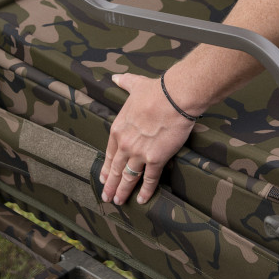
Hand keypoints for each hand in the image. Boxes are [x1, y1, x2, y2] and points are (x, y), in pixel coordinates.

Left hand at [100, 73, 195, 204]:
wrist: (174, 97)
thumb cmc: (156, 90)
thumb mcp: (135, 85)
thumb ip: (124, 83)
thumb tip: (116, 77)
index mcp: (118, 129)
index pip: (109, 154)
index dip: (107, 168)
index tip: (104, 178)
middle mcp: (125, 144)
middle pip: (116, 170)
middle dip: (111, 185)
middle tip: (107, 197)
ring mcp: (140, 153)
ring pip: (129, 178)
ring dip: (123, 191)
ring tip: (119, 202)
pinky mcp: (156, 159)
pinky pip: (149, 179)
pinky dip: (145, 191)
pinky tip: (142, 200)